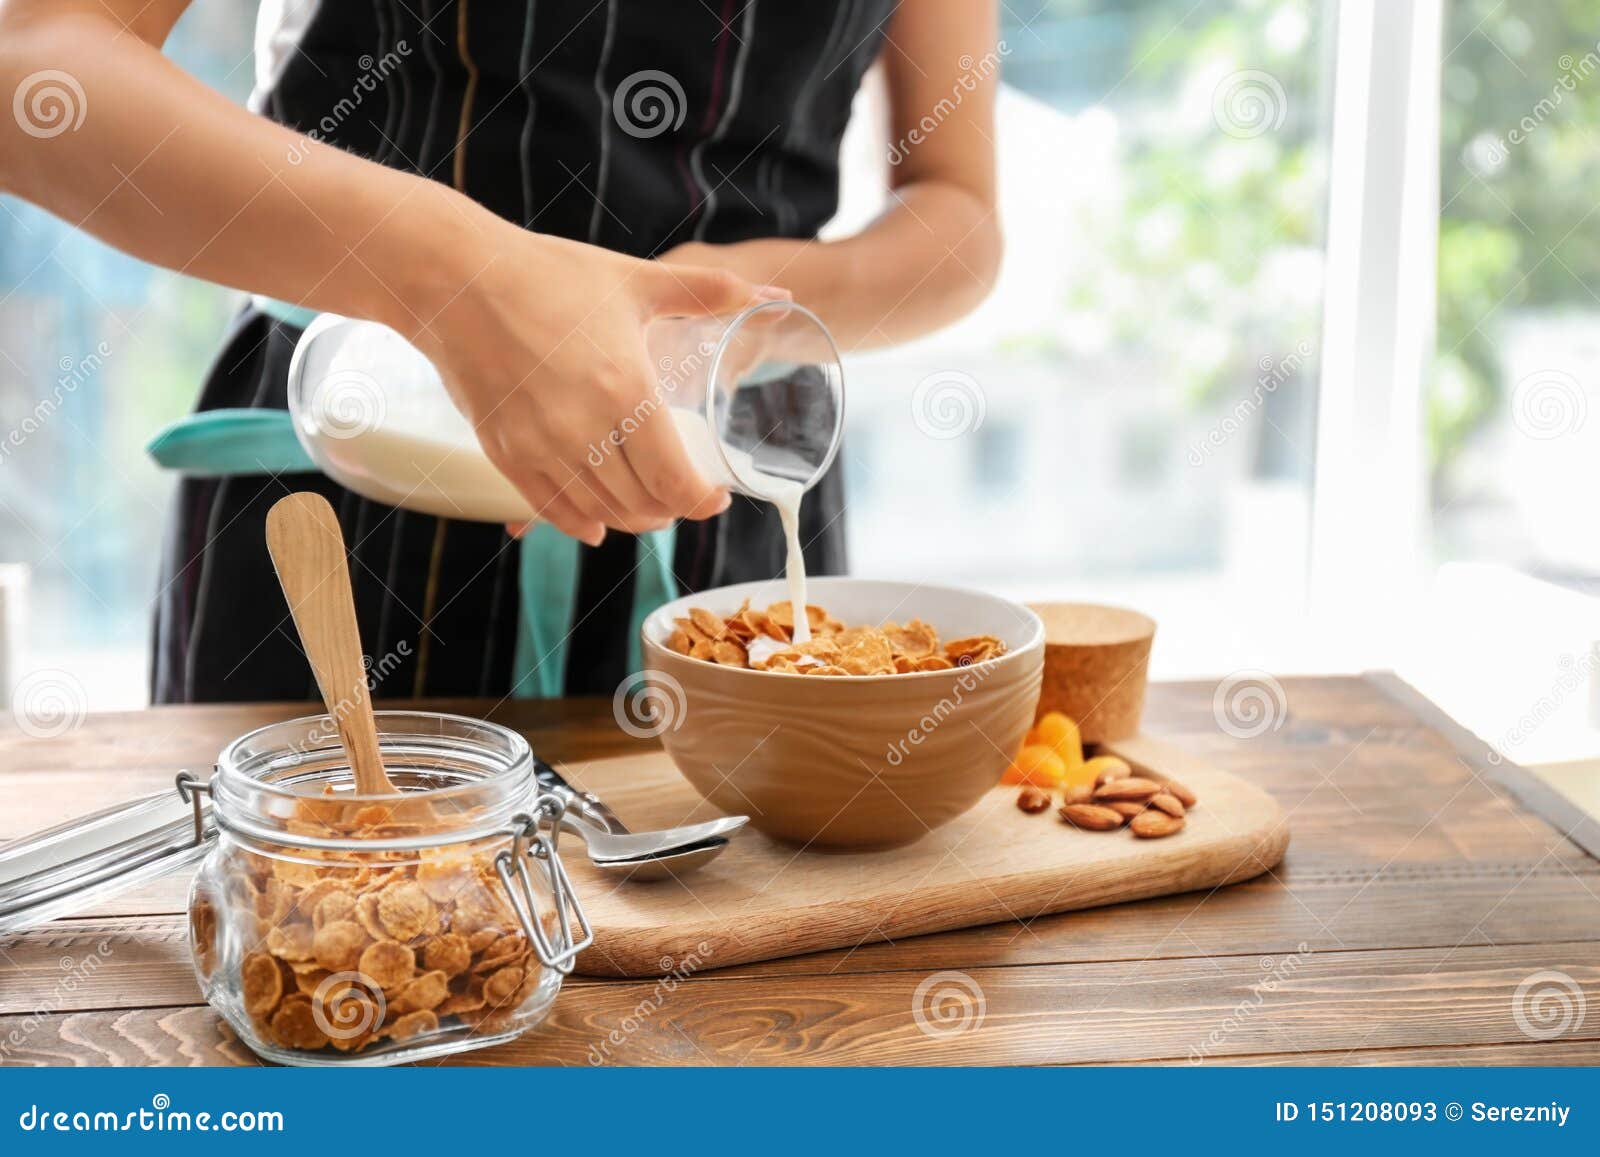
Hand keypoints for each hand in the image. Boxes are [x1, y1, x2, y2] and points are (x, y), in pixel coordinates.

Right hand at [411, 228, 786, 545]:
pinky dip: (579, 523)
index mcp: (624, 391)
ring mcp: (540, 447)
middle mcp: (583, 429)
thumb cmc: (550, 272)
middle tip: (685, 496)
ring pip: (599, 513)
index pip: (675, 481)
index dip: (702, 502)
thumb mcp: (635, 280)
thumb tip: (777, 293)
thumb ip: (708, 291)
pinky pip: (551, 509)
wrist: (457, 279)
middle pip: (641, 505)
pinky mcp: (505, 453)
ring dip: (630, 518)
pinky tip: (596, 525)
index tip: (717, 496)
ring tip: (648, 504)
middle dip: (671, 510)